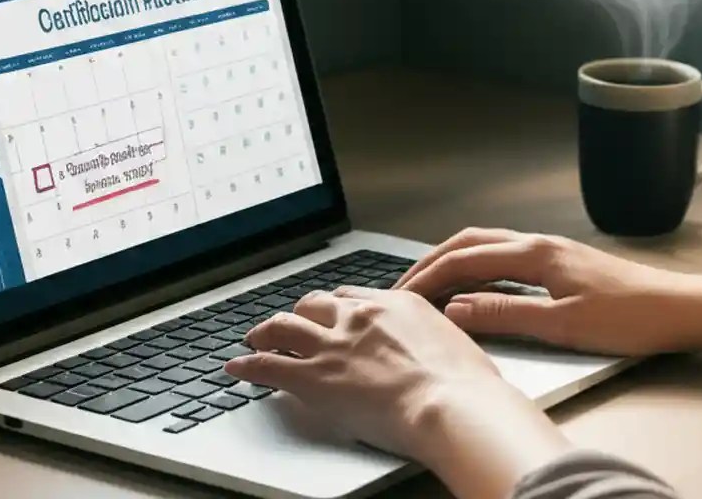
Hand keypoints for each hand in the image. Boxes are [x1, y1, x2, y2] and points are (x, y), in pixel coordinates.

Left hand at [223, 287, 573, 498]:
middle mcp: (358, 316)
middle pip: (314, 304)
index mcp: (395, 304)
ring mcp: (332, 345)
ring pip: (284, 326)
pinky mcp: (312, 377)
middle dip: (299, 313)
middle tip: (290, 322)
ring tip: (254, 337)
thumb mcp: (456, 344)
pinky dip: (247, 364)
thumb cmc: (465, 385)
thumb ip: (433, 340)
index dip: (334, 306)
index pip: (352, 296)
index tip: (328, 312)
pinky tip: (236, 366)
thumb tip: (436, 350)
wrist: (450, 404)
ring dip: (265, 331)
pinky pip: (268, 364)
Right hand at [394, 227, 701, 356]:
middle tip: (402, 288)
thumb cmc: (630, 318)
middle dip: (431, 263)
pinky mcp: (561, 262)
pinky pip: (504, 255)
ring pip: (486, 245)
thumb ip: (507, 314)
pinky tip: (474, 285)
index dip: (428, 278)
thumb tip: (458, 308)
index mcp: (535, 254)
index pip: (464, 259)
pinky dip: (477, 266)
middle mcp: (538, 243)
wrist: (680, 308)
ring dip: (452, 261)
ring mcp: (551, 250)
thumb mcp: (563, 324)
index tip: (401, 298)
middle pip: (469, 242)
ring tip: (428, 285)